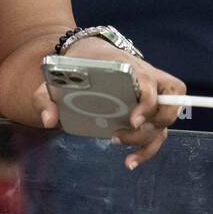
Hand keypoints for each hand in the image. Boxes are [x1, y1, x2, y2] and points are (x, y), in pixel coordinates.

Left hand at [32, 37, 185, 168]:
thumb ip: (47, 95)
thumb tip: (49, 120)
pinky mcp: (151, 110)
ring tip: (120, 149)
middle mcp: (149, 80)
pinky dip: (148, 149)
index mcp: (130, 67)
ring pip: (165, 122)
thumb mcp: (58, 74)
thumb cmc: (80, 63)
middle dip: (146, 128)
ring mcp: (154, 96)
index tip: (133, 120)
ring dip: (147, 142)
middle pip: (164, 107)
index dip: (147, 103)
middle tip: (117, 136)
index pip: (151, 84)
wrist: (92, 52)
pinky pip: (159, 131)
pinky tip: (130, 161)